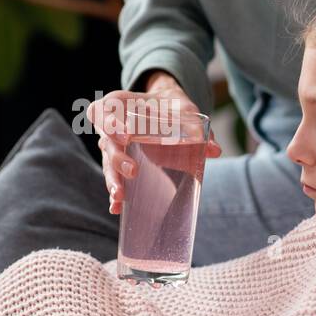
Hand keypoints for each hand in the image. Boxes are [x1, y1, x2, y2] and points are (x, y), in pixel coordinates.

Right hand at [85, 72, 221, 214]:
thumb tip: (214, 149)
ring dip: (113, 180)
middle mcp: (111, 129)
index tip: (126, 134)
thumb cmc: (169, 107)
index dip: (109, 123)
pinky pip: (114, 178)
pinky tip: (117, 208)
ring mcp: (114, 148)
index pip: (102, 112)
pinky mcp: (121, 163)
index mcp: (118, 107)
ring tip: (119, 196)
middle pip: (106, 144)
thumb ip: (197, 127)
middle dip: (116, 159)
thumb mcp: (184, 111)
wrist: (166, 108)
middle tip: (131, 170)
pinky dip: (114, 194)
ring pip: (107, 164)